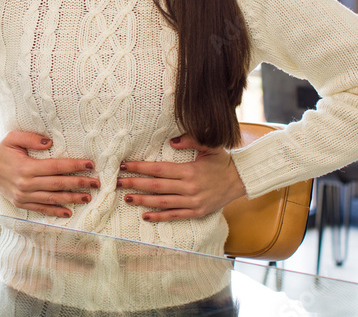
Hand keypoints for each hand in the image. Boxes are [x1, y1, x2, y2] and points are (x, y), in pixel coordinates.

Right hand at [0, 131, 98, 217]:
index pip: (56, 166)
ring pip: (53, 198)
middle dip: (79, 183)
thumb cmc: (3, 149)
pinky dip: (55, 212)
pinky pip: (42, 209)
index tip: (90, 164)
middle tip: (96, 183)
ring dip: (72, 198)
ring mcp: (24, 196)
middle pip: (58, 184)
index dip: (74, 165)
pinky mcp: (22, 203)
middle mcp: (26, 184)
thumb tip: (50, 142)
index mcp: (26, 167)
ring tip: (88, 197)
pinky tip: (68, 212)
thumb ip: (31, 138)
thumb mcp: (13, 138)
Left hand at [117, 134, 246, 221]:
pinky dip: (159, 216)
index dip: (140, 168)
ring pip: (162, 202)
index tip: (125, 166)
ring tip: (126, 197)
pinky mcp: (196, 212)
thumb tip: (172, 140)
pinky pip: (174, 215)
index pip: (159, 169)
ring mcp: (192, 201)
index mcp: (189, 170)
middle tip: (116, 183)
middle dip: (135, 184)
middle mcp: (189, 187)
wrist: (241, 180)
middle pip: (156, 186)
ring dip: (142, 200)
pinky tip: (145, 215)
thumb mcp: (210, 146)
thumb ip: (191, 140)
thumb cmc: (223, 161)